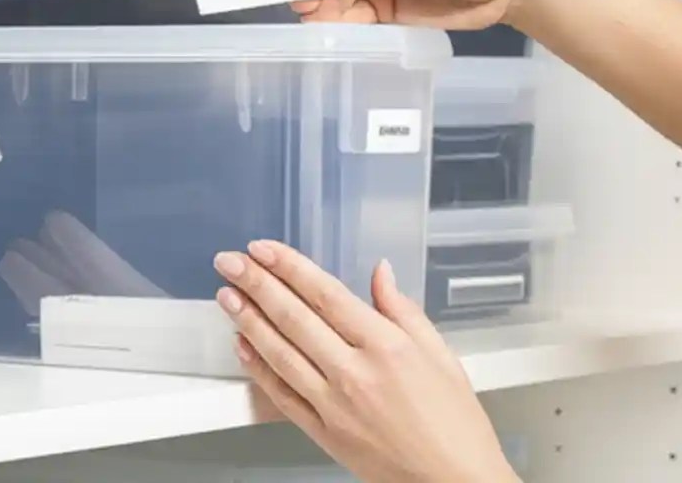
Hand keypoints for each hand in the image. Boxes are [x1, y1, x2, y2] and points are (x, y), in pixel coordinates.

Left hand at [213, 241, 518, 482]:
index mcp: (387, 346)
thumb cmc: (455, 423)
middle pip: (294, 318)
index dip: (289, 268)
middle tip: (229, 262)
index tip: (262, 249)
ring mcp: (334, 404)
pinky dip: (258, 367)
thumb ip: (403, 309)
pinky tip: (241, 345)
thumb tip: (380, 272)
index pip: (326, 295)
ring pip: (280, 353)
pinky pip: (281, 394)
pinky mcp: (322, 432)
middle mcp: (355, 372)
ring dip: (248, 321)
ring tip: (226, 295)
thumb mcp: (441, 355)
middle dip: (256, 284)